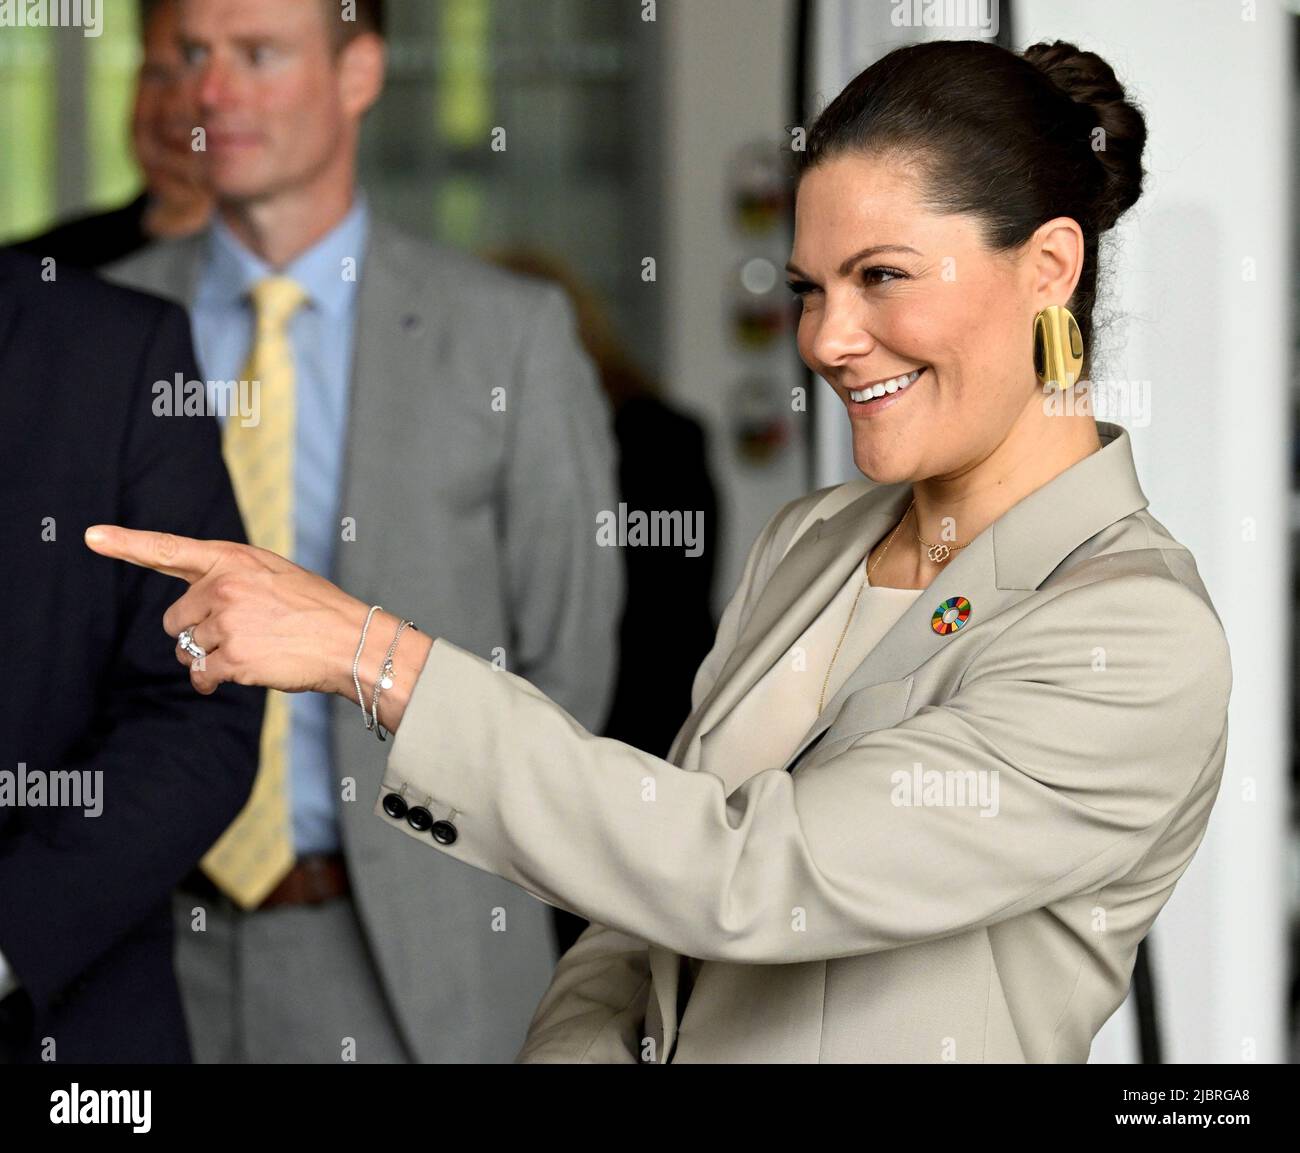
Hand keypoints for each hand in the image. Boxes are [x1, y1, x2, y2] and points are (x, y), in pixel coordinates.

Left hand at [83, 525, 371, 697]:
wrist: (350, 641)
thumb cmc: (316, 609)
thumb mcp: (273, 574)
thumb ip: (231, 577)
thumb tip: (191, 610)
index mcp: (233, 559)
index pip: (169, 550)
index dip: (126, 544)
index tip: (91, 536)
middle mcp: (224, 586)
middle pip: (176, 618)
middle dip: (197, 632)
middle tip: (238, 634)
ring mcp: (227, 622)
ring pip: (188, 648)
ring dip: (210, 657)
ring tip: (251, 651)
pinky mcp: (233, 657)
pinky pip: (201, 674)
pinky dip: (212, 681)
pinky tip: (238, 674)